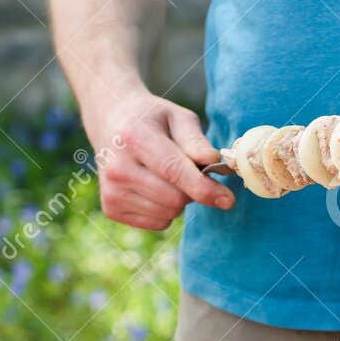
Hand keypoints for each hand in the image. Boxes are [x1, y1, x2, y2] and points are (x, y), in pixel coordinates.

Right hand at [84, 90, 232, 230]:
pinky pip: (156, 223)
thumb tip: (212, 162)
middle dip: (192, 190)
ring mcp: (112, 191)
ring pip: (168, 214)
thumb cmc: (152, 120)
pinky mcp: (111, 208)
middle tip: (188, 171)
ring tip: (166, 177)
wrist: (111, 122)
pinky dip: (164, 210)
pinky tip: (154, 188)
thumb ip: (196, 140)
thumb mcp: (178, 117)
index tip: (228, 200)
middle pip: (174, 199)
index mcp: (135, 138)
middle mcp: (118, 168)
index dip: (204, 188)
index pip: (174, 172)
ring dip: (178, 200)